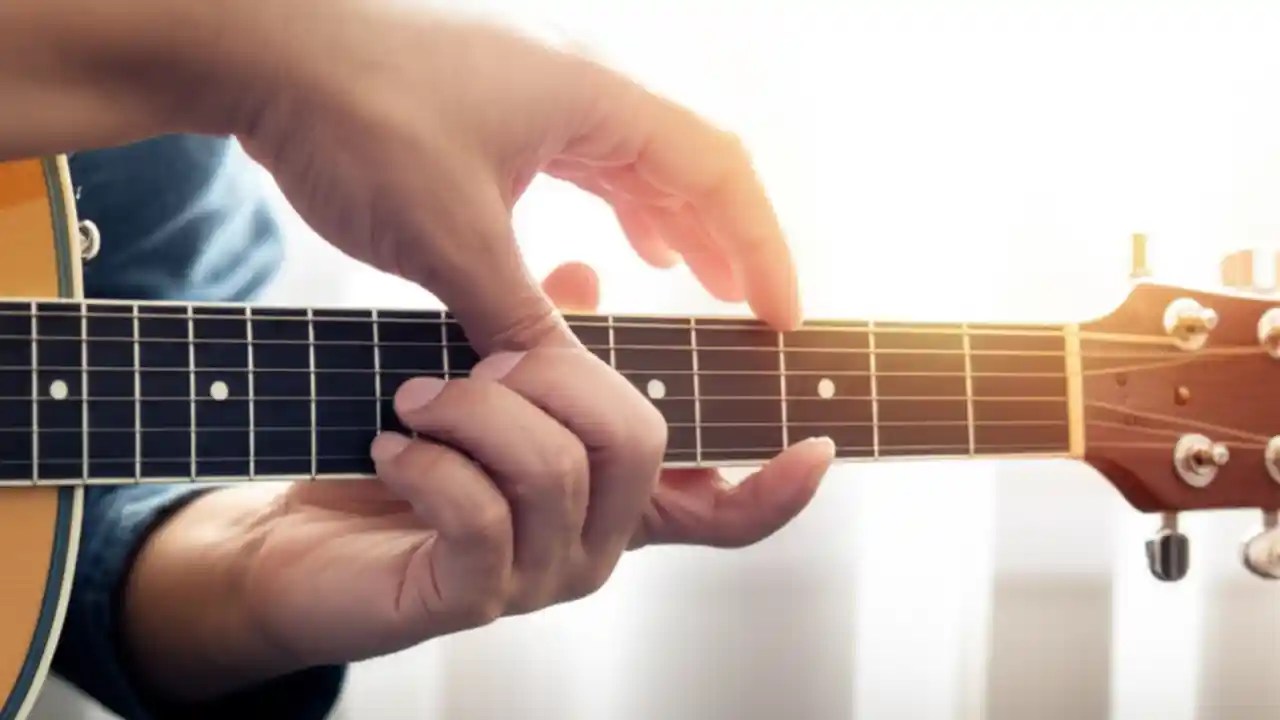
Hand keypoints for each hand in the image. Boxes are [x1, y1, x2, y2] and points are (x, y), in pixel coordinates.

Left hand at [122, 264, 832, 702]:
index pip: (722, 511)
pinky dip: (430, 462)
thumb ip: (543, 333)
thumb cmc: (396, 456)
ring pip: (557, 472)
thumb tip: (589, 272)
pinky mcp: (464, 597)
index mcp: (609, 497)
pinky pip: (478, 519)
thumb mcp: (478, 379)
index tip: (817, 445)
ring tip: (414, 399)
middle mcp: (593, 546)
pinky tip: (392, 448)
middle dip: (556, 375)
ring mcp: (534, 579)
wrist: (291, 543)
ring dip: (475, 411)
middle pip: (641, 445)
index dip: (777, 489)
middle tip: (482, 359)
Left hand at [231, 0, 799, 351]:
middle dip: (726, 241)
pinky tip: (613, 246)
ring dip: (673, 224)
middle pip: (689, 163)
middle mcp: (582, 84)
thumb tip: (562, 386)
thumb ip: (519, 316)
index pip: (717, 172)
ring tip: (695, 285)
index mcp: (596, 99)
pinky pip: (587, 158)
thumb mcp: (452, 238)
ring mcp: (539, 88)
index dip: (760, 249)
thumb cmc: (357, 117)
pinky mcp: (497, 104)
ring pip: (638, 161)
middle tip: (749, 312)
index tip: (780, 316)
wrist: (259, 43)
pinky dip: (616, 207)